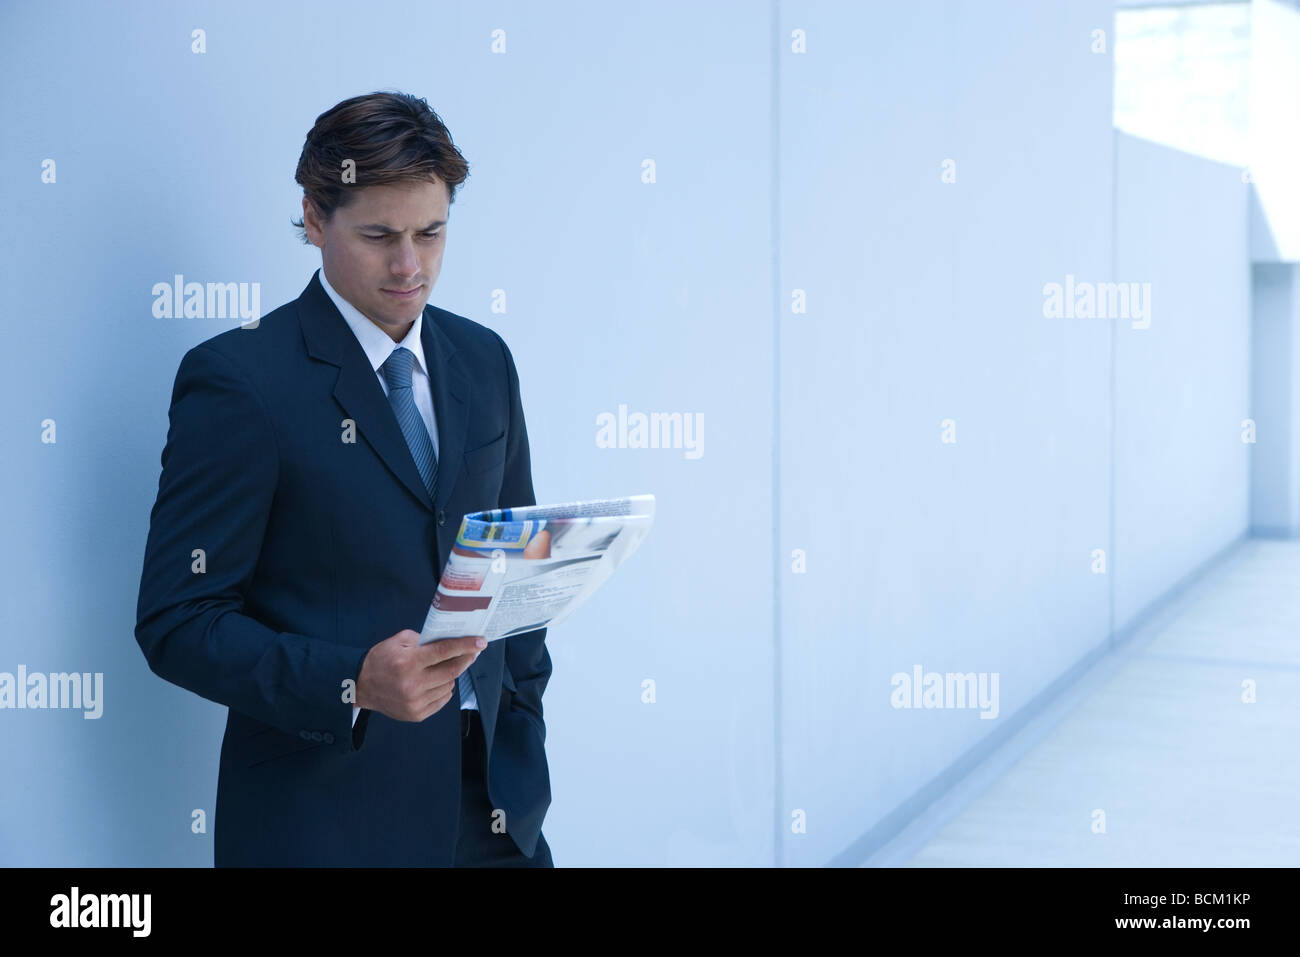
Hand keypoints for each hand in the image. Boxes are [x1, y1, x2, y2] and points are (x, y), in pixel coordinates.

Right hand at [355, 630, 485, 721]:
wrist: (361, 686)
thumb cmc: (381, 659)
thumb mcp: (399, 641)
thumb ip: (424, 640)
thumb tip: (450, 640)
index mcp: (407, 662)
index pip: (444, 652)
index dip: (465, 646)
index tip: (481, 642)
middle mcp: (413, 684)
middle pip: (451, 671)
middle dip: (466, 659)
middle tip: (473, 652)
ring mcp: (415, 702)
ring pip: (449, 686)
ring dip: (452, 674)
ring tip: (444, 667)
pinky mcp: (416, 714)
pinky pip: (442, 699)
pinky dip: (444, 688)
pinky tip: (436, 681)